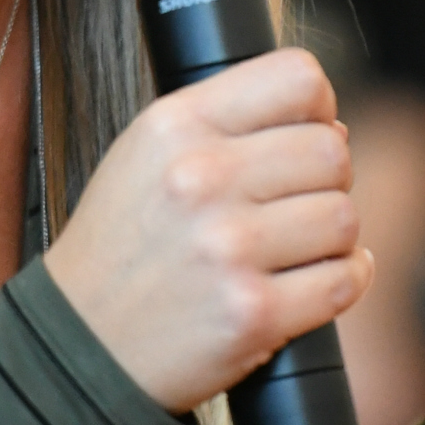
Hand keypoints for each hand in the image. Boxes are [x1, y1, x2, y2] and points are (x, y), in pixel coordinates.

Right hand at [44, 49, 374, 412]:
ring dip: (333, 235)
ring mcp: (230, 249)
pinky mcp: (254, 313)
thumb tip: (333, 125)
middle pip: (331, 151)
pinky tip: (312, 279)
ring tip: (294, 246)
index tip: (312, 130)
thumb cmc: (121, 248)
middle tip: (296, 202)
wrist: (79, 345)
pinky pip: (344, 280)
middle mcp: (202, 179)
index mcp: (176, 126)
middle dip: (327, 178)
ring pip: (344, 217)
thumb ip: (227, 124)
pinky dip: (344, 279)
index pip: (297, 79)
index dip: (319, 106)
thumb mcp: (146, 154)